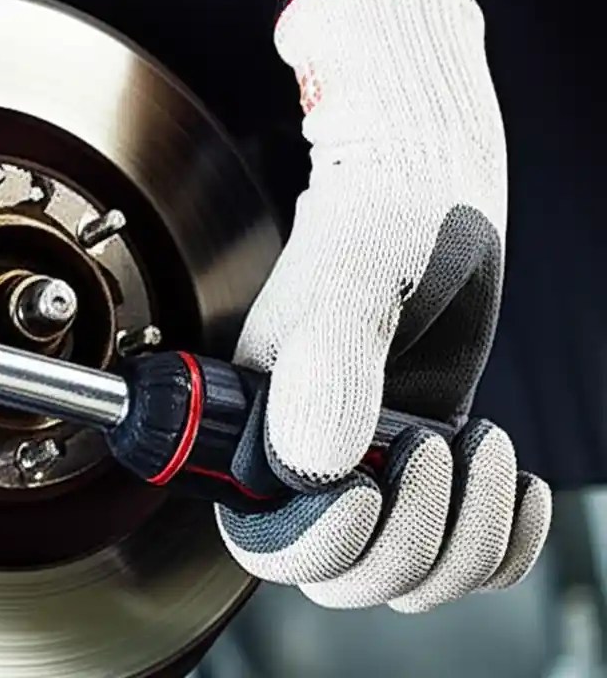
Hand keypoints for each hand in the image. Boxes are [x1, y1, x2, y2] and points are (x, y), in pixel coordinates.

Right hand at [217, 0, 550, 611]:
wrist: (426, 195)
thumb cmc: (375, 224)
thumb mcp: (345, 291)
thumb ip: (322, 375)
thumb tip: (316, 473)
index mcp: (258, 433)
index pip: (270, 547)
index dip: (321, 544)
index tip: (367, 486)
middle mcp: (309, 464)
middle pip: (347, 578)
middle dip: (408, 538)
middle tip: (438, 451)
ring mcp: (371, 473)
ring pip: (410, 579)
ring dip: (463, 537)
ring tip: (481, 447)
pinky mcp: (429, 471)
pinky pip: (466, 558)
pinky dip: (504, 544)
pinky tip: (516, 484)